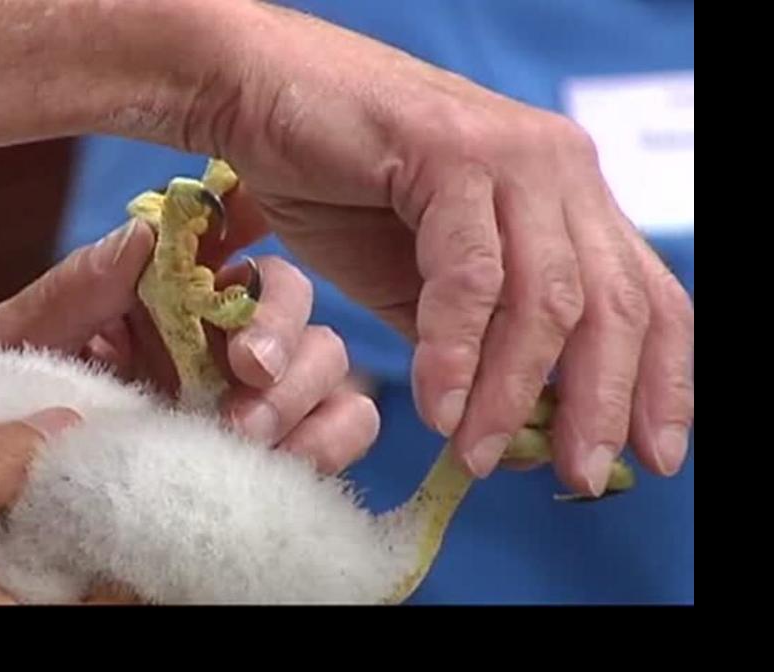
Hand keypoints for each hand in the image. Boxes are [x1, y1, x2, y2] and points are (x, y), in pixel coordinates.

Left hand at [0, 214, 379, 475]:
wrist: (20, 500)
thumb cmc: (19, 404)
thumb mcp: (22, 343)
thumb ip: (74, 290)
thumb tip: (144, 235)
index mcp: (164, 285)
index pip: (228, 232)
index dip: (250, 222)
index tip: (245, 239)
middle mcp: (221, 327)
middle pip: (290, 293)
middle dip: (278, 328)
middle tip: (246, 371)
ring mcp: (259, 388)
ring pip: (327, 357)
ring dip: (300, 389)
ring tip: (245, 434)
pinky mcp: (287, 445)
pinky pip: (346, 424)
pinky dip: (330, 438)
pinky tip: (284, 462)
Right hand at [178, 2, 693, 494]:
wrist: (260, 99)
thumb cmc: (335, 188)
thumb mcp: (421, 287)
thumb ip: (475, 346)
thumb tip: (517, 431)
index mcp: (565, 196)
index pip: (647, 297)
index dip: (658, 383)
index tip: (649, 459)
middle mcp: (558, 169)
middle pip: (614, 304)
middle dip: (600, 403)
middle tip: (575, 476)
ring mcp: (511, 155)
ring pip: (546, 296)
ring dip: (512, 391)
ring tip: (474, 454)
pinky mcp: (452, 153)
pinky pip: (470, 274)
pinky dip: (455, 350)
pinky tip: (436, 404)